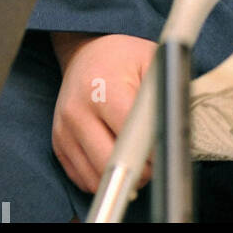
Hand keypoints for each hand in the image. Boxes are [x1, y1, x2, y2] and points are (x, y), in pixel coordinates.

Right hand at [50, 32, 157, 192]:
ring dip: (121, 179)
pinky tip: (118, 160)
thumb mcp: (150, 61)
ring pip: (95, 178)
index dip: (151, 150)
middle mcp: (77, 112)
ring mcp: (64, 131)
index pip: (129, 136)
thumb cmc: (125, 58)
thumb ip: (163, 92)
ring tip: (138, 162)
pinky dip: (104, 178)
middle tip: (155, 163)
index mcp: (102, 89)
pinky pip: (83, 179)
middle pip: (110, 163)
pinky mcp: (58, 145)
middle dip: (138, 171)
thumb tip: (174, 127)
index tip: (165, 153)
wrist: (86, 53)